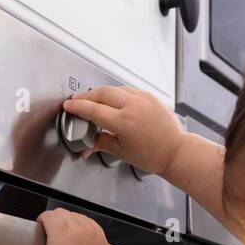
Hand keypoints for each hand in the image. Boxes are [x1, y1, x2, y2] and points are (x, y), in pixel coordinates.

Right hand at [62, 86, 184, 175]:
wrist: (175, 151)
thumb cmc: (152, 155)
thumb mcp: (121, 152)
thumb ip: (101, 143)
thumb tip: (86, 146)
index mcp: (123, 122)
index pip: (93, 109)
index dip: (77, 107)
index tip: (69, 106)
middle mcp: (133, 106)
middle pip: (101, 93)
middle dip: (86, 96)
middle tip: (77, 100)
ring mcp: (143, 99)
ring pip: (114, 88)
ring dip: (101, 93)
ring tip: (93, 100)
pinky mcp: (149, 96)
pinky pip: (127, 90)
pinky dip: (116, 93)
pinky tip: (112, 100)